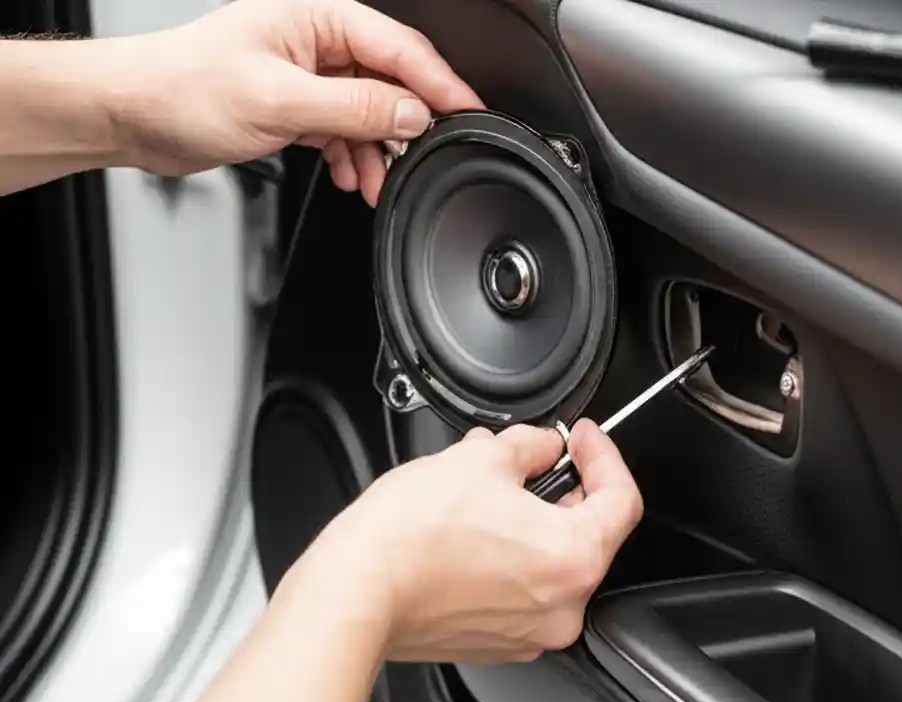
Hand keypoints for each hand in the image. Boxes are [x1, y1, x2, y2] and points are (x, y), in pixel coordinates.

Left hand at [110, 0, 482, 204]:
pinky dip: (352, 156)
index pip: (401, 49)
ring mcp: (308, 75)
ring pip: (370, 112)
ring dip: (378, 150)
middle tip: (427, 158)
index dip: (441, 85)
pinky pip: (344, 129)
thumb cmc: (183, 88)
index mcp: (318, 19)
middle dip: (408, 126)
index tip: (470, 114)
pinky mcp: (296, 104)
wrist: (131, 114)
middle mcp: (317, 42)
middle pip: (391, 81)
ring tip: (379, 181)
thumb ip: (355, 109)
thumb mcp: (280, 101)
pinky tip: (352, 176)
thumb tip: (413, 114)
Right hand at [280, 420, 643, 663]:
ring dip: (531, 518)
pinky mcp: (496, 640)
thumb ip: (530, 445)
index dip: (604, 456)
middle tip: (534, 456)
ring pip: (551, 559)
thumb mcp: (480, 460)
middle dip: (562, 485)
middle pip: (589, 532)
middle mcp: (562, 606)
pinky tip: (473, 527)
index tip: (584, 438)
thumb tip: (541, 445)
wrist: (354, 592)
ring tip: (489, 488)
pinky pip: (521, 588)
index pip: (622, 499)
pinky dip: (509, 554)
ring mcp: (529, 631)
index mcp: (574, 558)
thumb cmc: (408, 538)